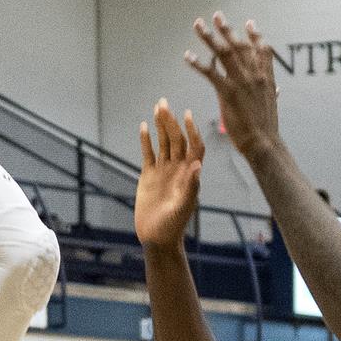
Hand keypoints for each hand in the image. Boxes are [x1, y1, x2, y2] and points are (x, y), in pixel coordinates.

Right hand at [133, 100, 205, 251]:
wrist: (157, 237)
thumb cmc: (173, 225)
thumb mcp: (183, 207)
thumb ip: (191, 187)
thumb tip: (198, 165)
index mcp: (189, 173)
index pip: (194, 146)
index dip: (192, 130)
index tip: (186, 114)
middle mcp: (178, 168)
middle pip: (177, 139)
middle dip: (171, 121)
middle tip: (163, 103)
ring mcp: (163, 171)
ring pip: (163, 142)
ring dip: (161, 125)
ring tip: (157, 107)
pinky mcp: (148, 176)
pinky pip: (148, 154)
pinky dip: (145, 141)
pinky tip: (142, 127)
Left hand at [186, 12, 280, 158]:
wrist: (263, 143)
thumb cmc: (266, 129)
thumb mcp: (271, 105)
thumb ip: (271, 93)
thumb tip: (276, 90)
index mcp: (266, 77)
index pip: (262, 50)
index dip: (255, 35)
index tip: (249, 23)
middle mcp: (255, 75)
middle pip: (239, 45)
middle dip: (226, 29)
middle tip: (217, 15)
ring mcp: (241, 82)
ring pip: (223, 53)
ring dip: (209, 37)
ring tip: (198, 25)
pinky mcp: (228, 92)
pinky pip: (210, 73)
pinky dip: (197, 63)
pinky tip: (187, 55)